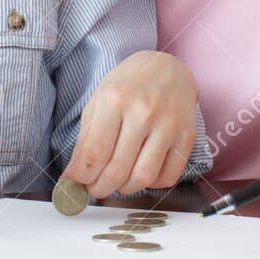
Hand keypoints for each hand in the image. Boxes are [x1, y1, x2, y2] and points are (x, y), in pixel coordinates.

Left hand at [65, 51, 199, 196]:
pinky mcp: (187, 137)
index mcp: (115, 100)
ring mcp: (168, 125)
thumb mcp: (98, 102)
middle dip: (100, 188)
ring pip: (143, 178)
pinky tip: (140, 172)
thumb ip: (85, 140)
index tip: (77, 183)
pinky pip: (168, 177)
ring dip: (125, 189)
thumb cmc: (128, 86)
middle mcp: (143, 112)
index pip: (94, 154)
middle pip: (117, 170)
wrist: (167, 69)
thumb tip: (73, 177)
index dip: (82, 177)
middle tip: (95, 189)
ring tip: (117, 182)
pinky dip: (151, 185)